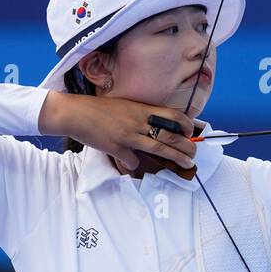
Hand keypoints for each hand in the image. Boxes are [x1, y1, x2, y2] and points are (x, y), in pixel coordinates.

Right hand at [40, 92, 198, 172]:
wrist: (75, 113)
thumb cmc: (99, 109)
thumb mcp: (124, 106)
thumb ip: (139, 115)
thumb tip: (153, 126)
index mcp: (141, 108)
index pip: (171, 114)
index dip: (185, 124)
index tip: (190, 131)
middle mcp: (138, 121)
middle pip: (169, 134)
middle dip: (186, 145)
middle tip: (195, 152)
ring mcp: (128, 135)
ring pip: (159, 147)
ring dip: (176, 157)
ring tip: (187, 163)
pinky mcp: (116, 148)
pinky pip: (132, 160)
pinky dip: (134, 165)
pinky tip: (134, 165)